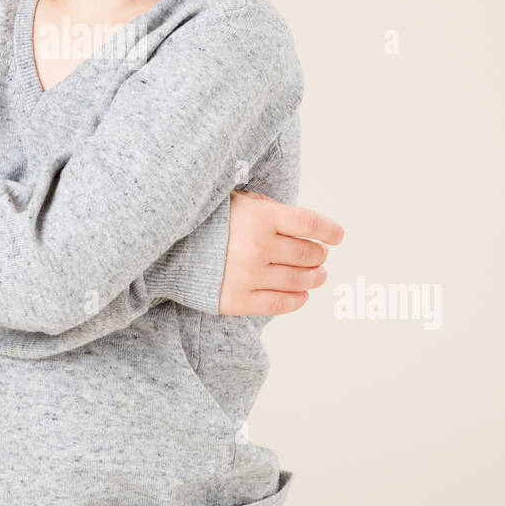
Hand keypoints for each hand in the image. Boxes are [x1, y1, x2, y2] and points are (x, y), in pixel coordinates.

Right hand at [218, 189, 343, 316]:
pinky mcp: (238, 300)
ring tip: (319, 274)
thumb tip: (302, 224)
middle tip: (321, 254)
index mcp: (260, 217)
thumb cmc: (206, 223)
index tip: (338, 235)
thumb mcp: (237, 202)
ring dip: (314, 277)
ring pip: (299, 279)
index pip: (309, 223)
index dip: (329, 229)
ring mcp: (249, 276)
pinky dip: (298, 300)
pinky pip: (280, 303)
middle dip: (319, 254)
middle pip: (307, 253)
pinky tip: (303, 294)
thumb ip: (268, 209)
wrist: (166, 250)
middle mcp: (258, 246)